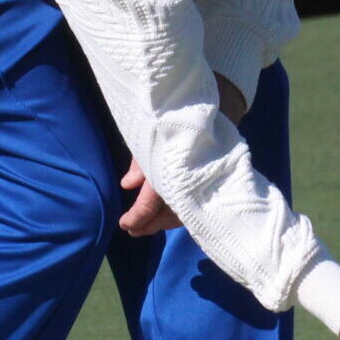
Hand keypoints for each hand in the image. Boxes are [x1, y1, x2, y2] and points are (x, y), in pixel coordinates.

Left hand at [116, 73, 249, 237]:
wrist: (214, 109)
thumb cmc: (175, 120)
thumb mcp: (151, 135)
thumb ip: (139, 162)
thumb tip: (127, 185)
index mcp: (169, 171)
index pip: (149, 205)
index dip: (137, 218)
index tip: (125, 224)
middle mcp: (186, 183)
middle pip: (167, 215)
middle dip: (149, 225)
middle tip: (133, 230)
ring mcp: (200, 186)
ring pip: (182, 214)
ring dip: (163, 222)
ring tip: (146, 225)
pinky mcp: (209, 185)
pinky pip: (192, 205)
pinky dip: (178, 213)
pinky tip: (167, 214)